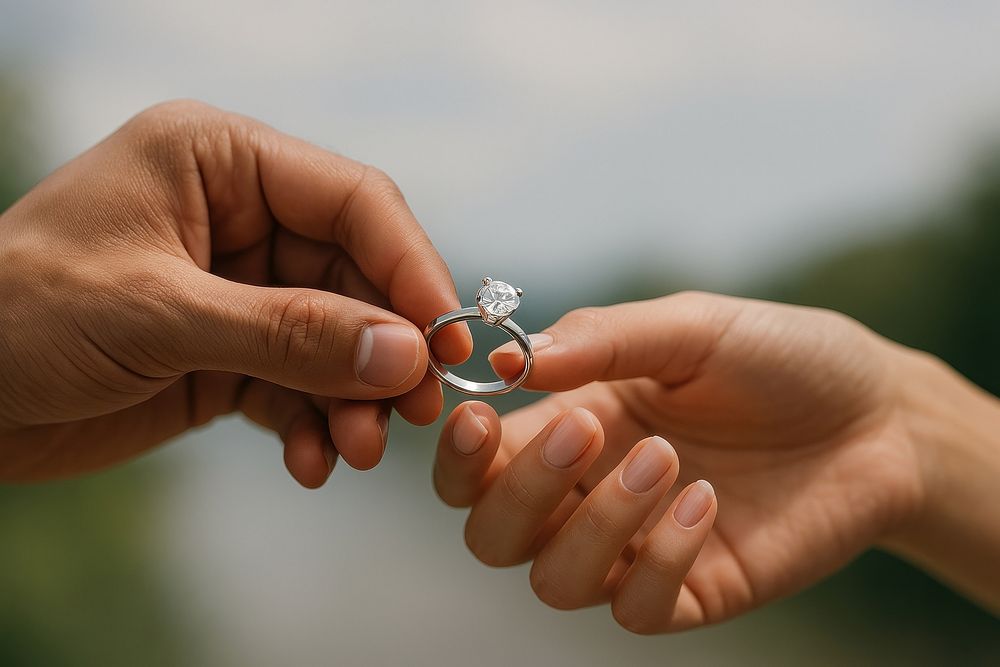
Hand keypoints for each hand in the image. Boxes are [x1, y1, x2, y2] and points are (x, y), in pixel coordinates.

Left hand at [0, 100, 469, 484]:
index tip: (445, 338)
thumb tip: (404, 353)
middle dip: (383, 349)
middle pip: (354, 276)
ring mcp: (237, 289)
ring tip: (356, 451)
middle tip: (411, 411)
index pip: (351, 201)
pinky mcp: (227, 353)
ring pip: (334, 338)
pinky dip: (313, 424)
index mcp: (220, 161)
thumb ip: (287, 333)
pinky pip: (297, 385)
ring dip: (353, 398)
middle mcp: (238, 216)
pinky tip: (310, 462)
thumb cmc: (15, 318)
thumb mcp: (156, 315)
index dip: (409, 268)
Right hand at [433, 292, 929, 632]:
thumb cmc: (776, 357)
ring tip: (666, 458)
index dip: (457, 458)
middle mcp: (589, 493)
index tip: (477, 418)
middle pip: (493, 535)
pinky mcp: (693, 591)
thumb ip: (601, 340)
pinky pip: (636, 609)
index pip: (476, 467)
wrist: (877, 413)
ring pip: (555, 580)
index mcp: (571, 425)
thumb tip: (509, 363)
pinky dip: (660, 558)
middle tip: (590, 431)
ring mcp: (638, 548)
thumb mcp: (688, 328)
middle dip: (521, 489)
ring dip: (596, 523)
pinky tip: (706, 502)